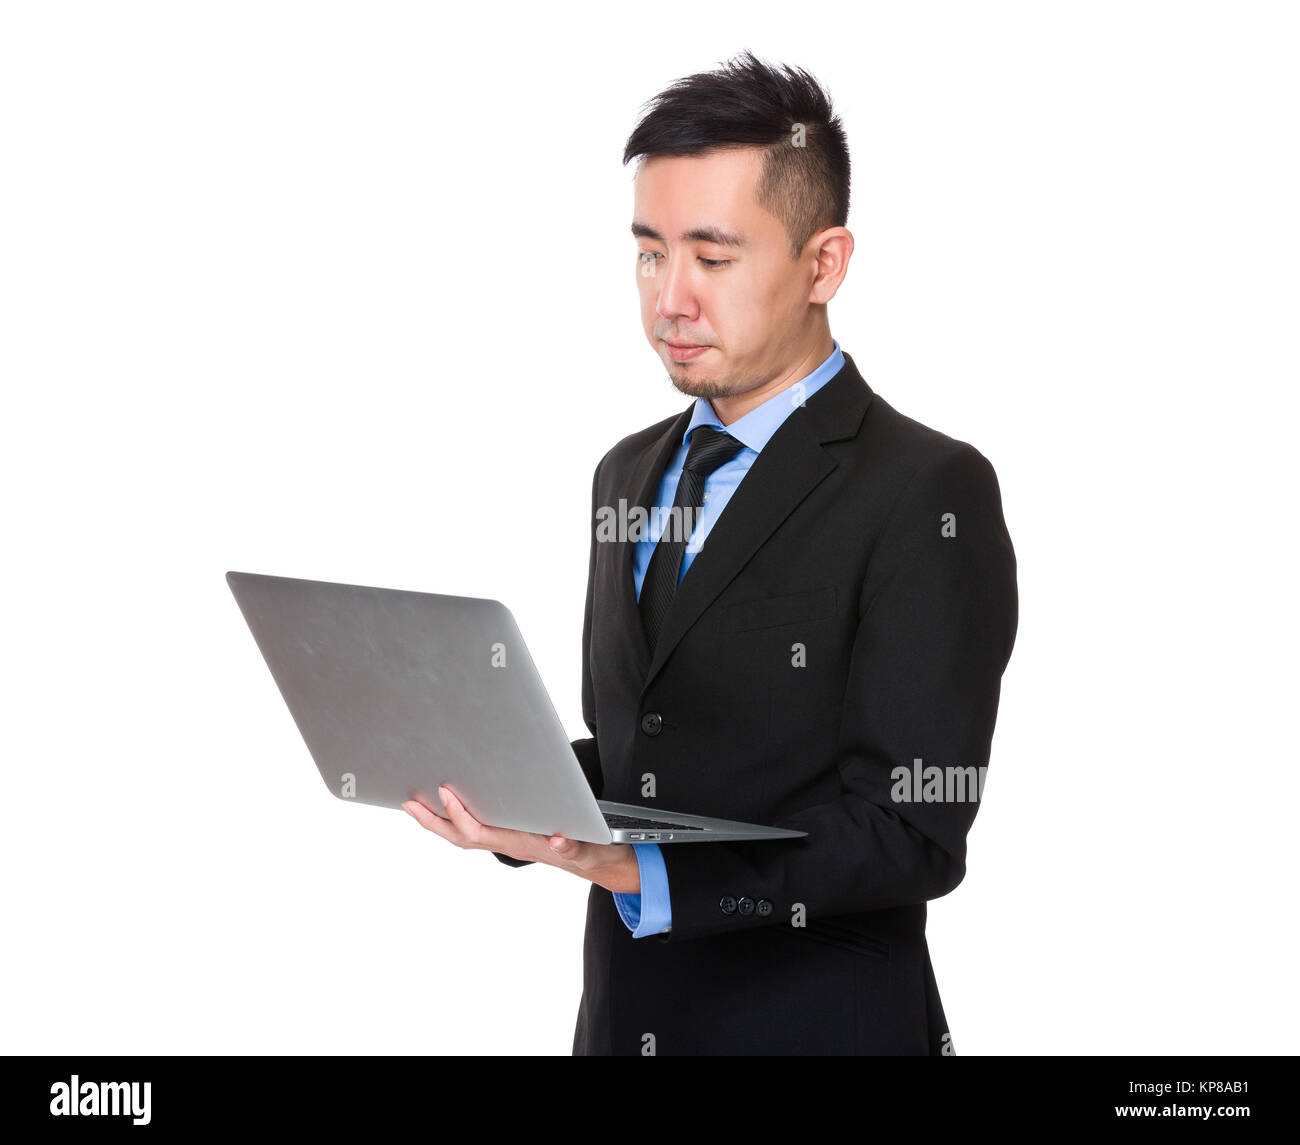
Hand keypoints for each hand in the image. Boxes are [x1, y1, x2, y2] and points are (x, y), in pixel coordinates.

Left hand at [402, 786, 640, 894]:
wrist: (602, 865)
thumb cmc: (594, 853)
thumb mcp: (591, 849)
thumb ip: (575, 846)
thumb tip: (559, 839)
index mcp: (523, 844)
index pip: (481, 833)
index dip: (460, 815)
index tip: (445, 792)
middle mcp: (511, 843)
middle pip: (463, 836)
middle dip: (434, 821)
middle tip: (409, 802)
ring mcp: (510, 841)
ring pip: (466, 834)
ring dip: (439, 820)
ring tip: (417, 801)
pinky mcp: (514, 834)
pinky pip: (478, 828)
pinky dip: (457, 818)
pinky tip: (447, 805)